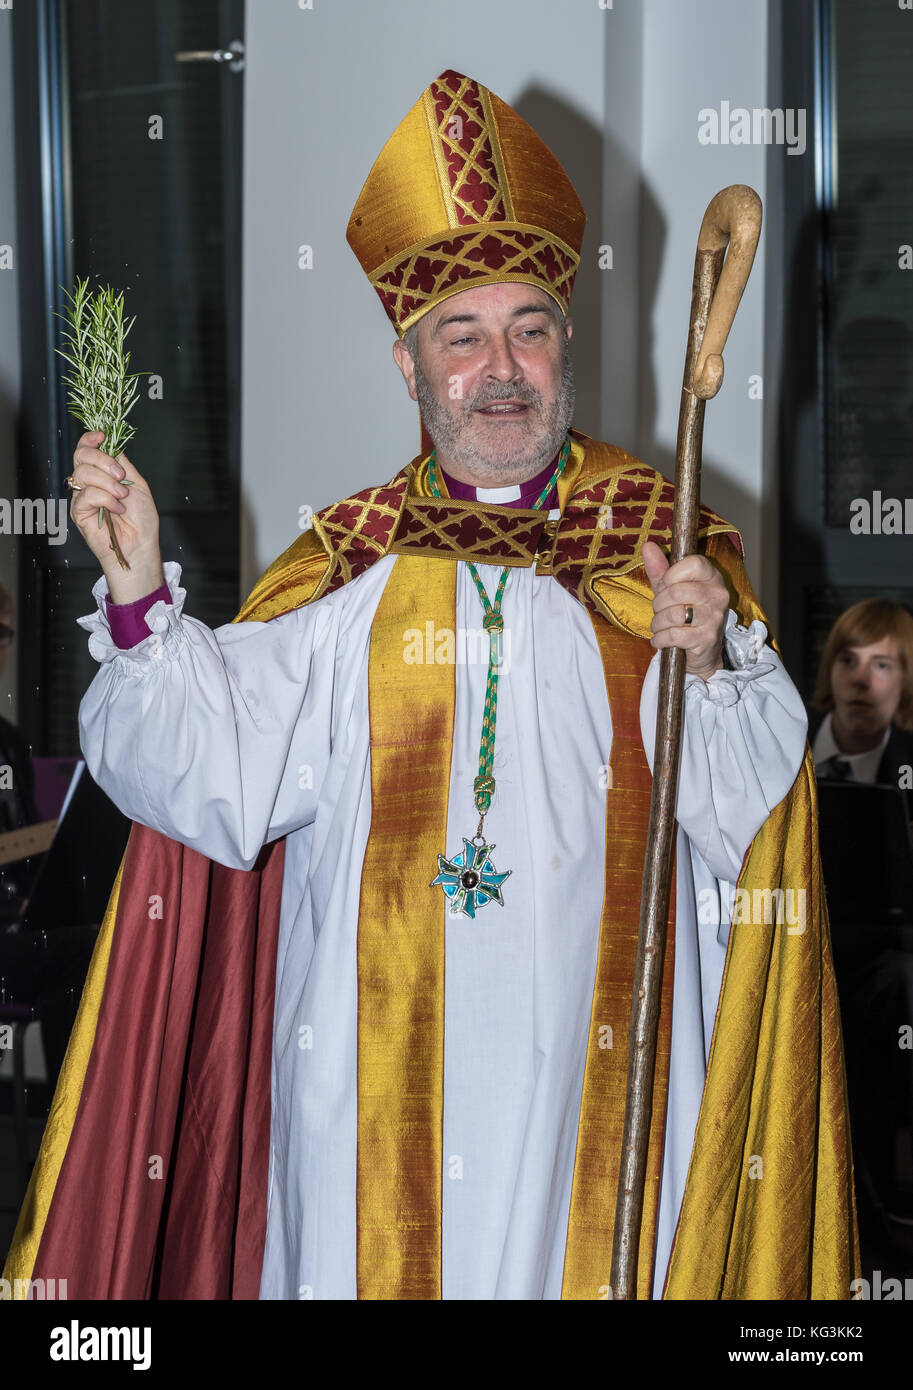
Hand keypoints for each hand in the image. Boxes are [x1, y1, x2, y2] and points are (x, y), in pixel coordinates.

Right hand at [69, 430, 163, 602]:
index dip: (90, 439)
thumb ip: (122, 464)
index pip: (86, 449)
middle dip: (103, 461)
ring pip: (83, 473)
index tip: (102, 437)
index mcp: (102, 473)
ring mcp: (82, 496)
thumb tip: (111, 443)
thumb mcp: (137, 484)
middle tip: (121, 477)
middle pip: (81, 456)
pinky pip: (86, 495)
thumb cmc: (141, 519)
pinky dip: (106, 499)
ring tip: (122, 497)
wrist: (140, 544)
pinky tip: (117, 509)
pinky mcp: (78, 512)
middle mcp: (89, 482)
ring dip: (107, 483)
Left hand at [641, 539, 727, 678]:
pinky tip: (661, 639)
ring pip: (674, 614)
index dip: (672, 574)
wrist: (702, 650)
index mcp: (712, 576)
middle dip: (658, 603)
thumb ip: (660, 569)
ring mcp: (714, 617)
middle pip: (677, 591)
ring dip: (658, 623)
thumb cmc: (684, 613)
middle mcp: (718, 594)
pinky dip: (660, 639)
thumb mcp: (670, 589)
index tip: (666, 584)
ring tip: (659, 626)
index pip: (694, 563)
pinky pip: (675, 635)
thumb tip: (648, 546)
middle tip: (659, 610)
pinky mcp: (707, 639)